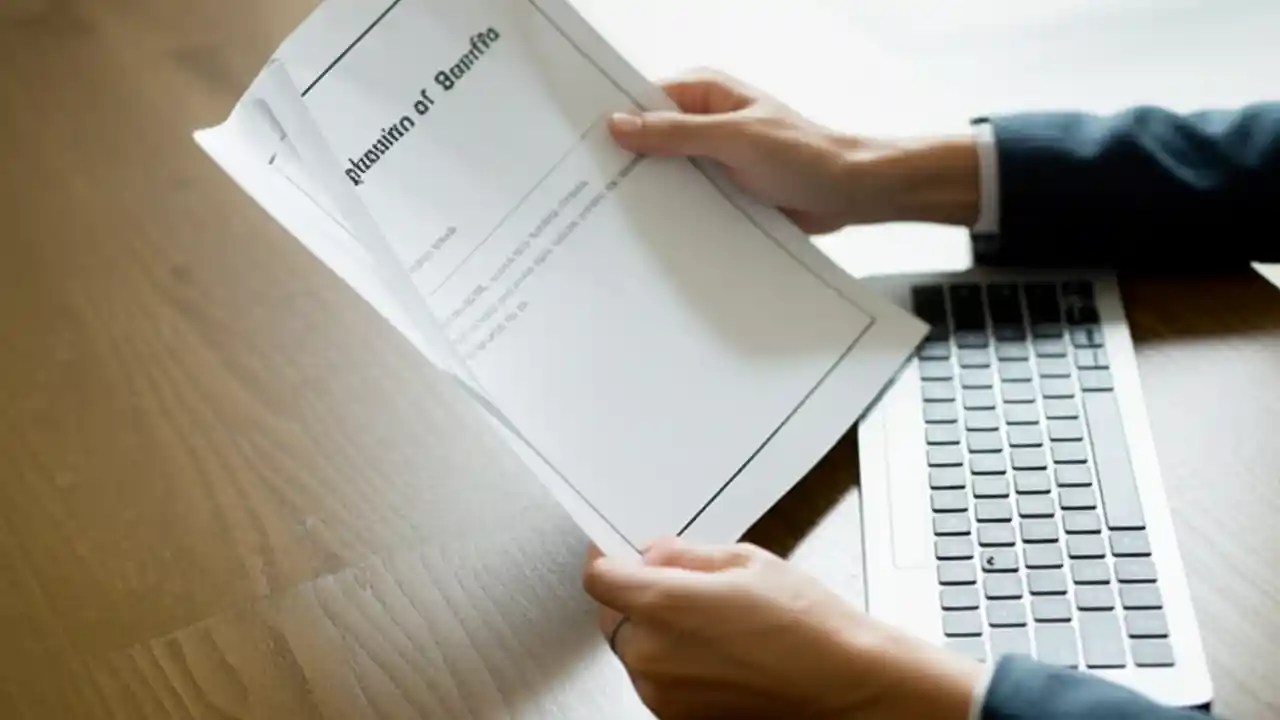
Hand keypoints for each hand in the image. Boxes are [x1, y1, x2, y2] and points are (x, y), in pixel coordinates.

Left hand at [583, 538, 980, 719]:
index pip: (598, 578)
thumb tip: (652, 552)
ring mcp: (661, 693)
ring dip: (653, 629)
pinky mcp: (676, 717)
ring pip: (633, 648)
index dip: (607, 558)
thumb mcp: (746, 562)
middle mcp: (652, 654)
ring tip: (710, 621)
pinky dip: (671, 661)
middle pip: (611, 614)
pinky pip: (655, 678)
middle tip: (678, 581)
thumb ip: (685, 555)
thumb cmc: (807, 626)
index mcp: (664, 605)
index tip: (617, 551)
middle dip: (634, 593)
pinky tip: (716, 650)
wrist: (844, 685)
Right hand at [608, 69, 980, 232]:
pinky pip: (687, 198)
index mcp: (706, 92)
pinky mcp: (723, 189)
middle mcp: (706, 121)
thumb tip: (620, 124)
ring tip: (607, 215)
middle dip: (625, 160)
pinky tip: (648, 232)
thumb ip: (676, 133)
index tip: (580, 142)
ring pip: (665, 172)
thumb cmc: (803, 155)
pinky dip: (672, 211)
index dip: (613, 119)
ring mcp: (713, 157)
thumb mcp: (734, 138)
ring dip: (648, 191)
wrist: (849, 192)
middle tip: (585, 186)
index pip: (643, 99)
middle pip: (649, 138)